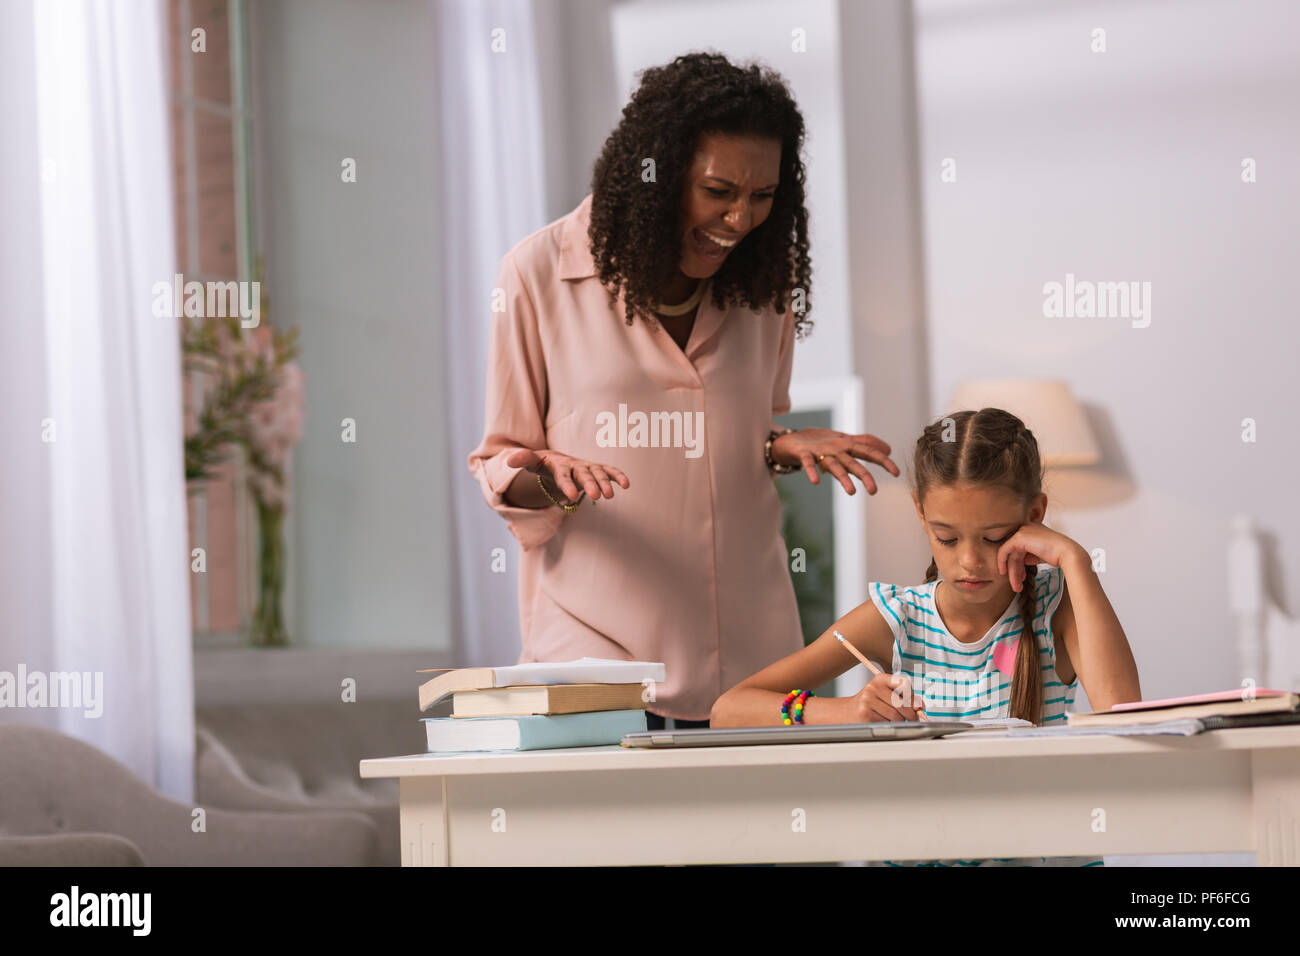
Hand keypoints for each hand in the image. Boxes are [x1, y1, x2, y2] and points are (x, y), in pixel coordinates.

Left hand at [505, 448, 629, 501]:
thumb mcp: (531, 463)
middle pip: (583, 474)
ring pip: (597, 473)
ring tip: (610, 496)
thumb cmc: (543, 465)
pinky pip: (608, 471)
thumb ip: (522, 460)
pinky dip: (617, 476)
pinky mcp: (596, 469)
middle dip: (590, 484)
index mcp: (559, 464)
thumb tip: (508, 460)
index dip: (566, 485)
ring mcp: (586, 466)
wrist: (555, 460)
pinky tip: (626, 485)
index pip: (562, 475)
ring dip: (605, 483)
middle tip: (596, 496)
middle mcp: (575, 464)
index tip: (570, 496)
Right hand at [773, 428, 899, 493]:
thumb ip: (865, 444)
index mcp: (846, 445)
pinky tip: (816, 481)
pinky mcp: (803, 454)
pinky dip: (812, 471)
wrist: (791, 439)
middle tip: (874, 491)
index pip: (868, 452)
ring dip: (842, 477)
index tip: (896, 472)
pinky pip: (808, 463)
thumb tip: (889, 450)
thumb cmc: (820, 441)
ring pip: (833, 465)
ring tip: (851, 492)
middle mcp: (835, 448)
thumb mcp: (844, 441)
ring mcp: (819, 451)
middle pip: (853, 462)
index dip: (883, 461)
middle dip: (864, 475)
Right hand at [851, 671, 925, 721]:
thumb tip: (920, 707)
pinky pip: (886, 723)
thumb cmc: (872, 702)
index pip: (904, 683)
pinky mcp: (865, 714)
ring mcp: (867, 700)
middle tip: (913, 718)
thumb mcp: (887, 694)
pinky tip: (885, 721)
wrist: (849, 711)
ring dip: (901, 721)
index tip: (916, 705)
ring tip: (897, 720)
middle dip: (911, 714)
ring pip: (895, 715)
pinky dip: (890, 725)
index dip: (913, 696)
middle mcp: (873, 687)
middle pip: (901, 703)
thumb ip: (905, 697)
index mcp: (880, 679)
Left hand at [996, 522, 1086, 591]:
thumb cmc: (1059, 555)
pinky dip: (1002, 562)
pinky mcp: (1019, 536)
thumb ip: (1030, 555)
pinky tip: (1005, 573)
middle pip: (1015, 551)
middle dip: (1015, 570)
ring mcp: (1022, 530)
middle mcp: (1026, 527)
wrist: (1069, 555)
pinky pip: (1004, 550)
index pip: (1020, 547)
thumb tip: (1022, 560)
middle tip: (1017, 586)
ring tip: (1016, 587)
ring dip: (1013, 572)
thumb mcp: (1041, 554)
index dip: (1019, 563)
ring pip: (1010, 554)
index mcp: (1033, 529)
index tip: (1022, 577)